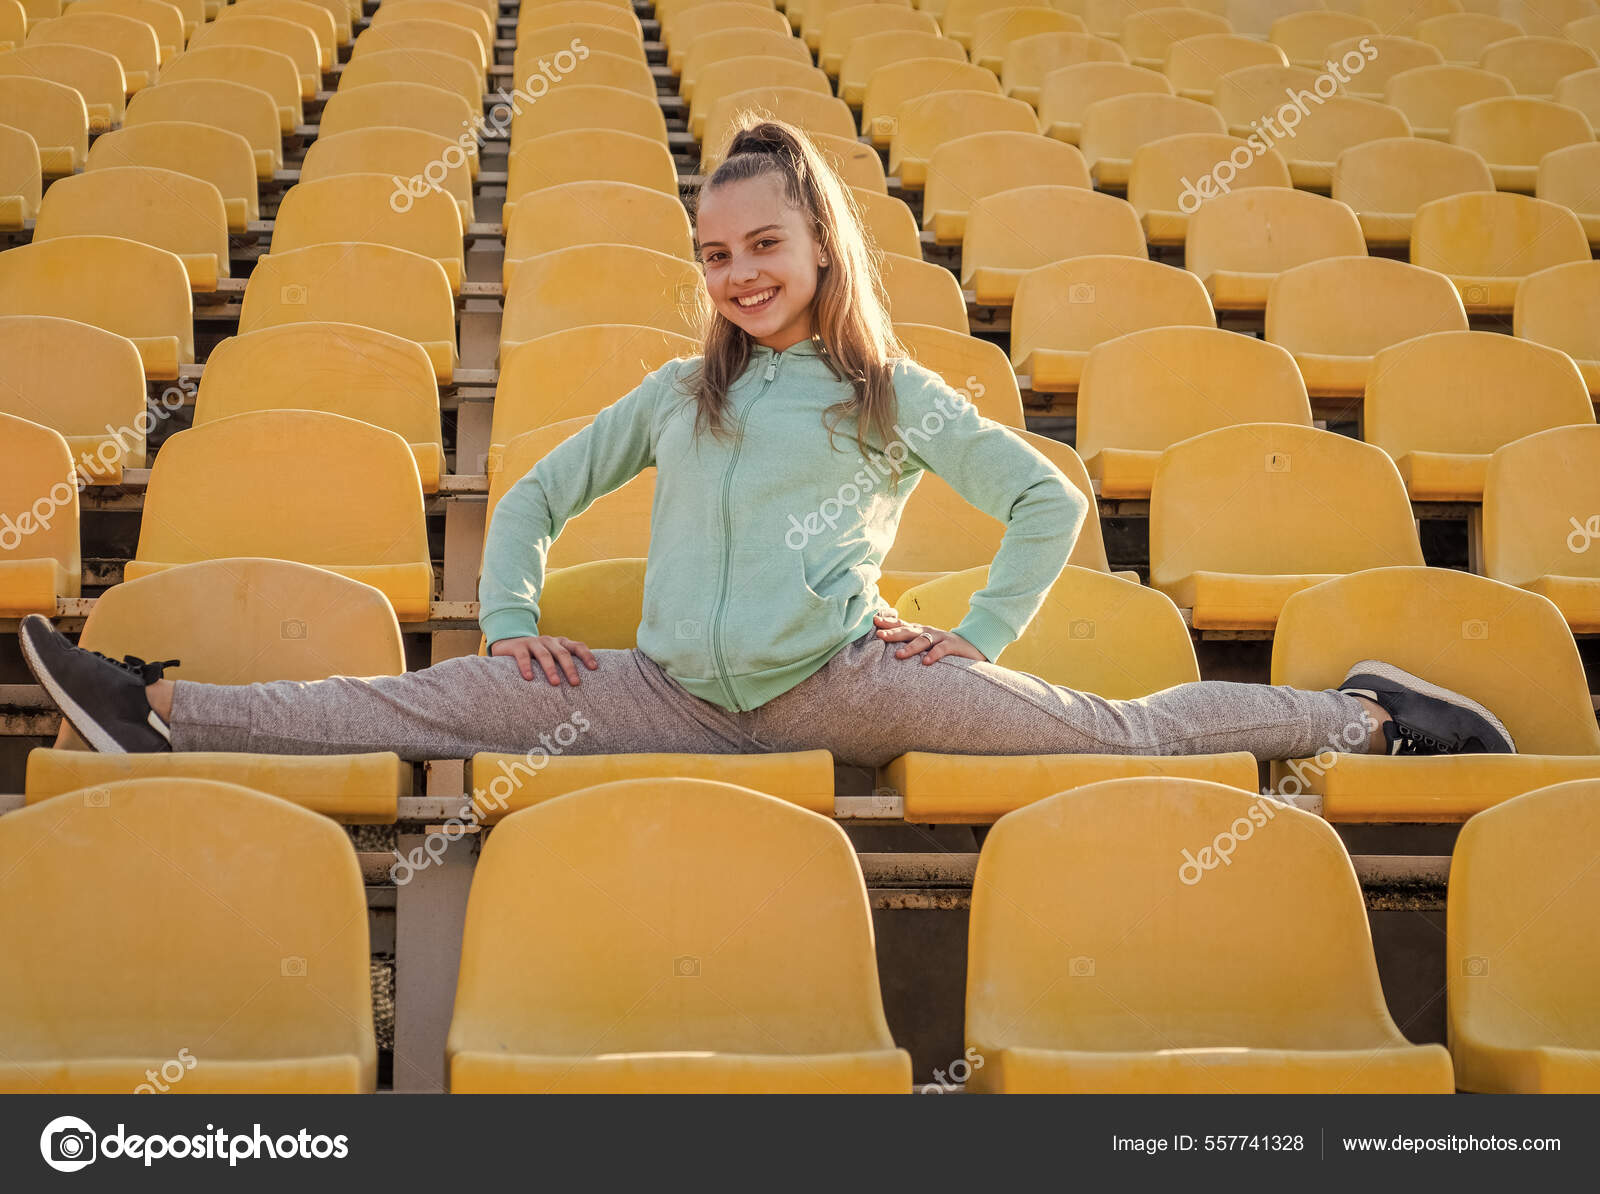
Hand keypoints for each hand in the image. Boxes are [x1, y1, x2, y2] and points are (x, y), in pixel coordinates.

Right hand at [489, 634, 598, 683]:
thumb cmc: (536, 658)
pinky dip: (526, 667)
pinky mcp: (518, 646)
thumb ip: (564, 667)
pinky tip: (529, 678)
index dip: (587, 656)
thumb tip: (583, 690)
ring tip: (555, 683)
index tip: (594, 668)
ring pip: (545, 655)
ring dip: (551, 669)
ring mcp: (533, 642)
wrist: (508, 645)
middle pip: (563, 653)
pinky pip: (524, 656)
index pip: (578, 646)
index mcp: (561, 643)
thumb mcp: (552, 658)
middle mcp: (549, 641)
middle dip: (570, 668)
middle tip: (575, 683)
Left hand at [873, 611, 987, 663]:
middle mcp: (927, 631)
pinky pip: (942, 649)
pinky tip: (925, 662)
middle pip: (908, 630)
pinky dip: (933, 655)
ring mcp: (940, 636)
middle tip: (879, 635)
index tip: (873, 621)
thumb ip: (909, 645)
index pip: (901, 624)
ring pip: (923, 640)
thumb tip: (886, 652)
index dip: (887, 622)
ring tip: (898, 655)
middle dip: (893, 632)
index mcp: (918, 630)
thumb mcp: (924, 646)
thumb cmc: (943, 649)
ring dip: (910, 647)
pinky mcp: (953, 645)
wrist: (972, 648)